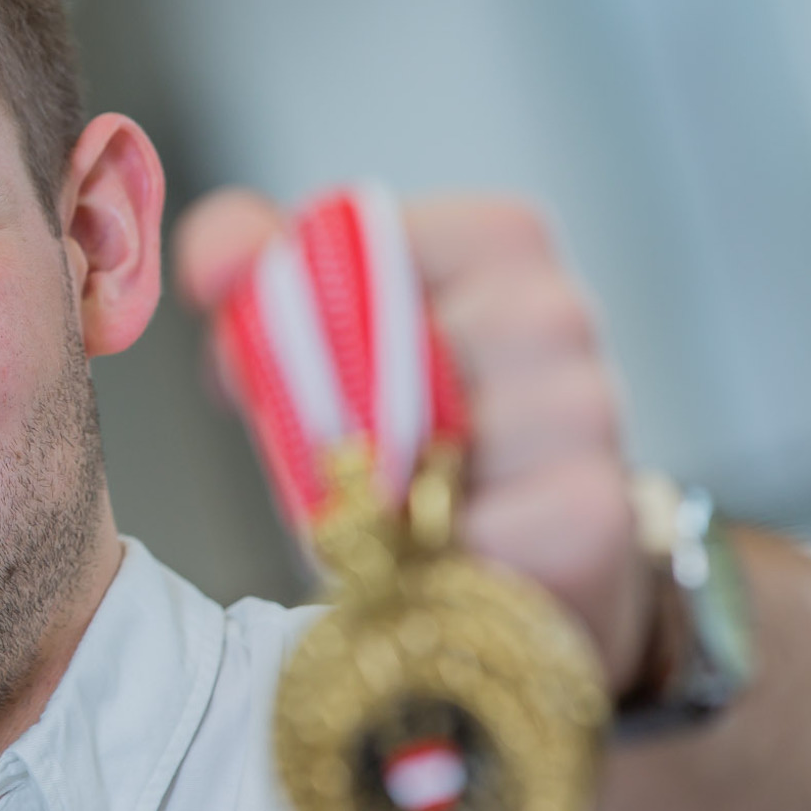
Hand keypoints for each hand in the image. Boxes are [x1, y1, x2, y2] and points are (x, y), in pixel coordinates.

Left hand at [172, 187, 653, 691]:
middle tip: (327, 454)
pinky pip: (468, 528)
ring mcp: (588, 409)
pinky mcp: (596, 512)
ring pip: (425, 444)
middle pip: (390, 347)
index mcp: (498, 239)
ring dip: (375, 492)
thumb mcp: (315, 332)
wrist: (504, 572)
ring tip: (389, 507)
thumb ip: (244, 256)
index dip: (302, 304)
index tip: (288, 357)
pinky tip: (434, 556)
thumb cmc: (402, 434)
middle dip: (329, 410)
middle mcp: (558, 310)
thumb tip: (214, 270)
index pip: (371, 238)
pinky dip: (424, 554)